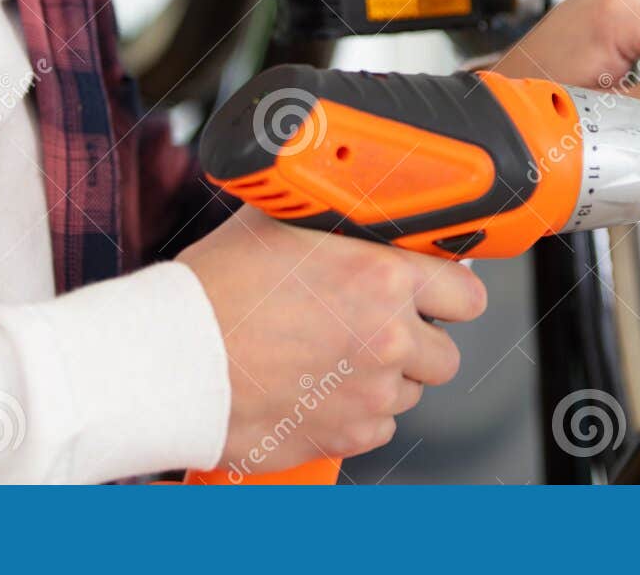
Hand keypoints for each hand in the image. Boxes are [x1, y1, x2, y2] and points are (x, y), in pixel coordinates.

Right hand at [177, 207, 486, 472]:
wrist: (171, 359)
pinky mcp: (345, 437)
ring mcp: (369, 394)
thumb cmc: (214, 291)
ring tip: (334, 357)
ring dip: (385, 376)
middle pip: (445, 352)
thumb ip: (334, 216)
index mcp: (383, 278)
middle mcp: (387, 339)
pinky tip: (318, 389)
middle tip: (377, 327)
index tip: (435, 293)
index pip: (468, 293)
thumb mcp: (279, 222)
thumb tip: (355, 203)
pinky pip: (377, 427)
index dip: (450, 292)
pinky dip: (356, 413)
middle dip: (417, 340)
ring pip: (410, 391)